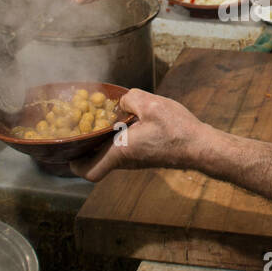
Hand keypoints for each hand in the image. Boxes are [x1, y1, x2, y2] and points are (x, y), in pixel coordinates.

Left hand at [69, 88, 212, 180]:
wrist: (202, 147)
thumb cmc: (178, 130)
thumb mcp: (152, 105)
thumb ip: (131, 99)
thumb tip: (122, 102)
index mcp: (121, 151)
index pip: (90, 171)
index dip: (75, 165)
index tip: (69, 152)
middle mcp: (127, 160)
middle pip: (98, 160)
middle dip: (87, 145)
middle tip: (81, 126)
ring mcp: (138, 160)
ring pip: (112, 154)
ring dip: (104, 140)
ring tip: (101, 118)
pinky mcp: (148, 155)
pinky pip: (126, 149)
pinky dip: (119, 138)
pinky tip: (127, 119)